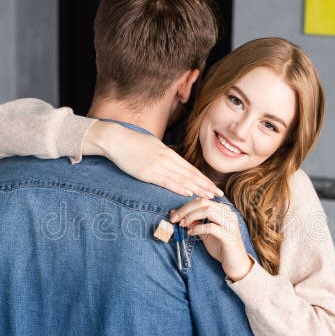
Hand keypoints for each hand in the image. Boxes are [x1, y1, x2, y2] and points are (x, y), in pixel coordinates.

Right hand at [86, 121, 222, 198]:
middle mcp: (166, 159)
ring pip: (181, 179)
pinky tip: (188, 193)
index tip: (214, 186)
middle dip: (205, 186)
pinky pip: (166, 181)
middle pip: (190, 175)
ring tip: (209, 196)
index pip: (190, 169)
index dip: (203, 179)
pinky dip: (178, 188)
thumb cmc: (132, 142)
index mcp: (168, 153)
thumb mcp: (152, 146)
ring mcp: (157, 166)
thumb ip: (163, 156)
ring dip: (197, 189)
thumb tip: (172, 163)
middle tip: (219, 195)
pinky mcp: (147, 172)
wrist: (115, 139)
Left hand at [170, 198, 253, 280]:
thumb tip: (178, 215)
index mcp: (223, 210)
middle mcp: (228, 213)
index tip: (174, 215)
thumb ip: (195, 223)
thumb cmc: (221, 248)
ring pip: (208, 211)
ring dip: (191, 217)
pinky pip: (211, 227)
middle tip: (174, 218)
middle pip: (203, 203)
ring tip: (182, 225)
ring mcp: (229, 224)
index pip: (202, 201)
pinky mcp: (228, 235)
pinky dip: (198, 228)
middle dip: (186, 209)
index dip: (186, 206)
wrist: (237, 263)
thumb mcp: (205, 234)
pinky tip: (191, 233)